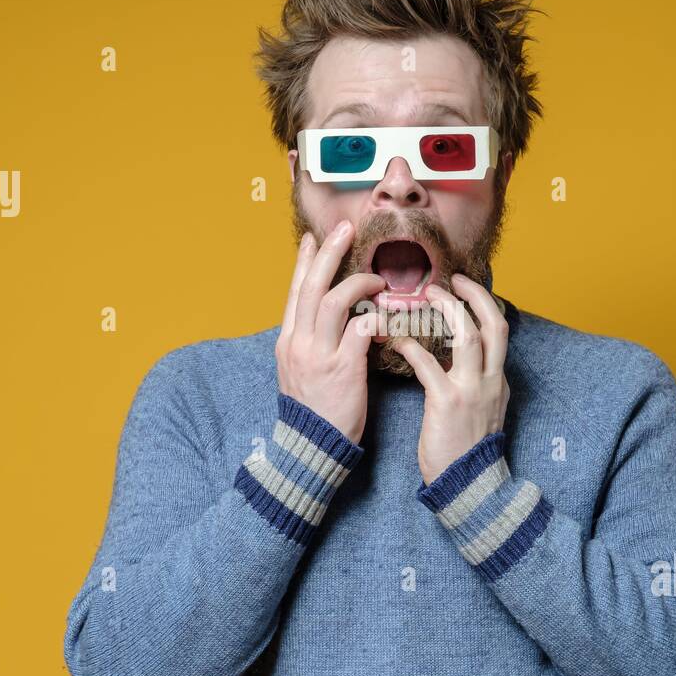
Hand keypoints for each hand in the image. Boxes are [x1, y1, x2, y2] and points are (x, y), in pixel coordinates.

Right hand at [276, 221, 385, 442]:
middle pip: (311, 286)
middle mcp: (299, 343)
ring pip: (333, 301)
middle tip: (344, 228)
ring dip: (358, 283)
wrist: (312, 448)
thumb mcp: (300, 371)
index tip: (315, 238)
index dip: (306, 262)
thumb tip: (329, 318)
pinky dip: (375, 317)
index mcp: (288, 342)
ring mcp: (318, 355)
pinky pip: (360, 330)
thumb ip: (312, 342)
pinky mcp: (343, 368)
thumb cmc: (314, 411)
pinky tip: (387, 317)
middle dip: (328, 253)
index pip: (294, 292)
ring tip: (377, 278)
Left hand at [388, 274, 510, 483]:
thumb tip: (466, 362)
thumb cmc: (467, 451)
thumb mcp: (484, 412)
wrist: (468, 486)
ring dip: (448, 309)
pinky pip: (429, 364)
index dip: (485, 305)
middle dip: (476, 296)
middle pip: (494, 324)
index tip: (466, 289)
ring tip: (427, 296)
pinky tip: (396, 340)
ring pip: (468, 335)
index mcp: (499, 381)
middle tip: (453, 280)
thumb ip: (479, 384)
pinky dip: (412, 346)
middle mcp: (491, 380)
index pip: (500, 332)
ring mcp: (472, 390)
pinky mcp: (448, 402)